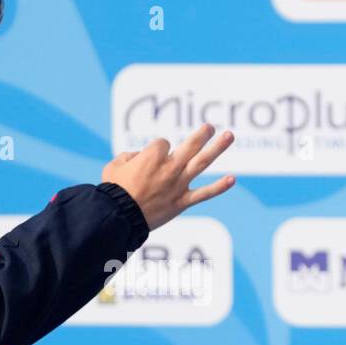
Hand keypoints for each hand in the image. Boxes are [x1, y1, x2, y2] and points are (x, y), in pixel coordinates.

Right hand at [102, 123, 234, 229]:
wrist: (119, 217)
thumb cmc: (114, 191)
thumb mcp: (115, 165)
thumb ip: (129, 156)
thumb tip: (139, 157)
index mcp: (153, 156)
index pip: (162, 144)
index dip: (156, 150)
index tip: (149, 161)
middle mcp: (170, 167)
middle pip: (191, 144)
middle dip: (202, 134)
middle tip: (210, 127)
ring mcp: (178, 184)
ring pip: (202, 162)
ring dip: (217, 148)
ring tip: (229, 135)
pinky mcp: (182, 202)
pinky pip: (204, 194)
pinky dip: (219, 187)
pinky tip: (232, 179)